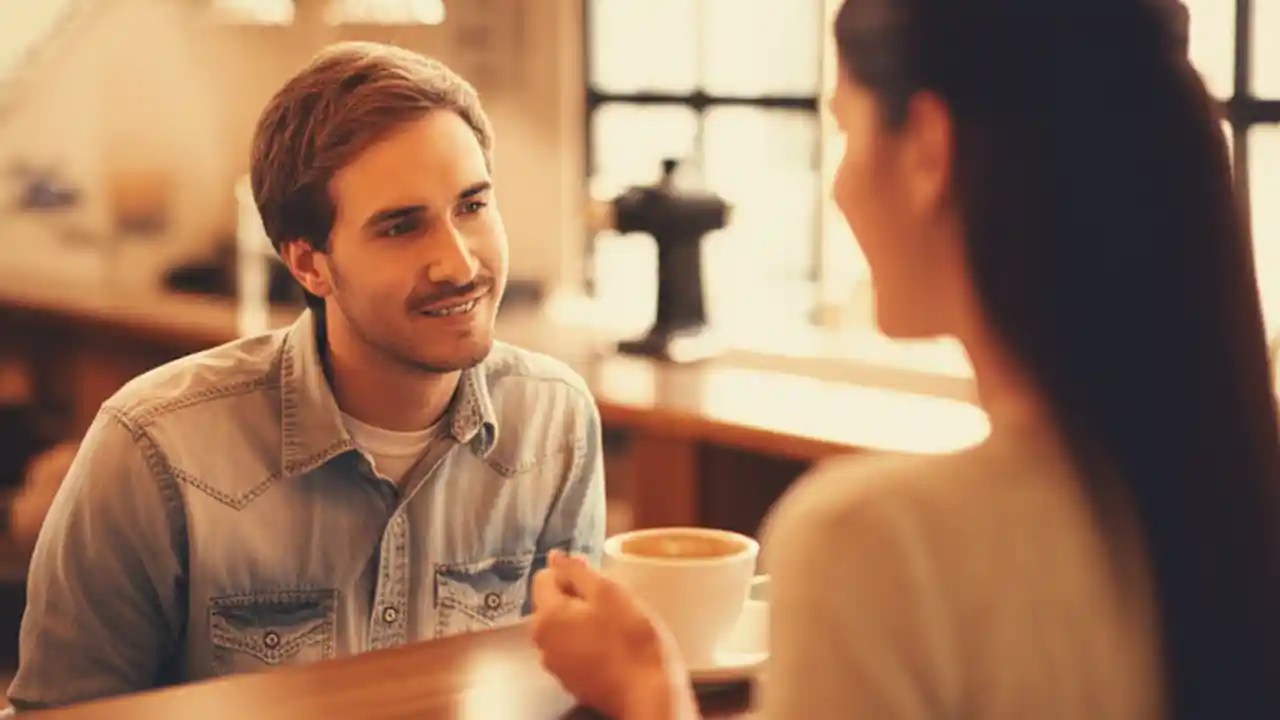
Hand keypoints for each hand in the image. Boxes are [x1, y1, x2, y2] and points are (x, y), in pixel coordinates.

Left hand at [529, 551, 696, 719]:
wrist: (647, 694)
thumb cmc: (631, 640)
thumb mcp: (609, 593)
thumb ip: (577, 571)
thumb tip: (555, 556)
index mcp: (547, 616)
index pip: (544, 577)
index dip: (571, 573)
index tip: (598, 582)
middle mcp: (542, 641)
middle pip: (552, 603)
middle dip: (577, 598)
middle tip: (611, 604)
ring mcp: (555, 664)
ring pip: (564, 627)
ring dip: (583, 621)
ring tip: (614, 626)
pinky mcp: (571, 680)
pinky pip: (573, 650)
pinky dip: (587, 643)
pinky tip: (612, 648)